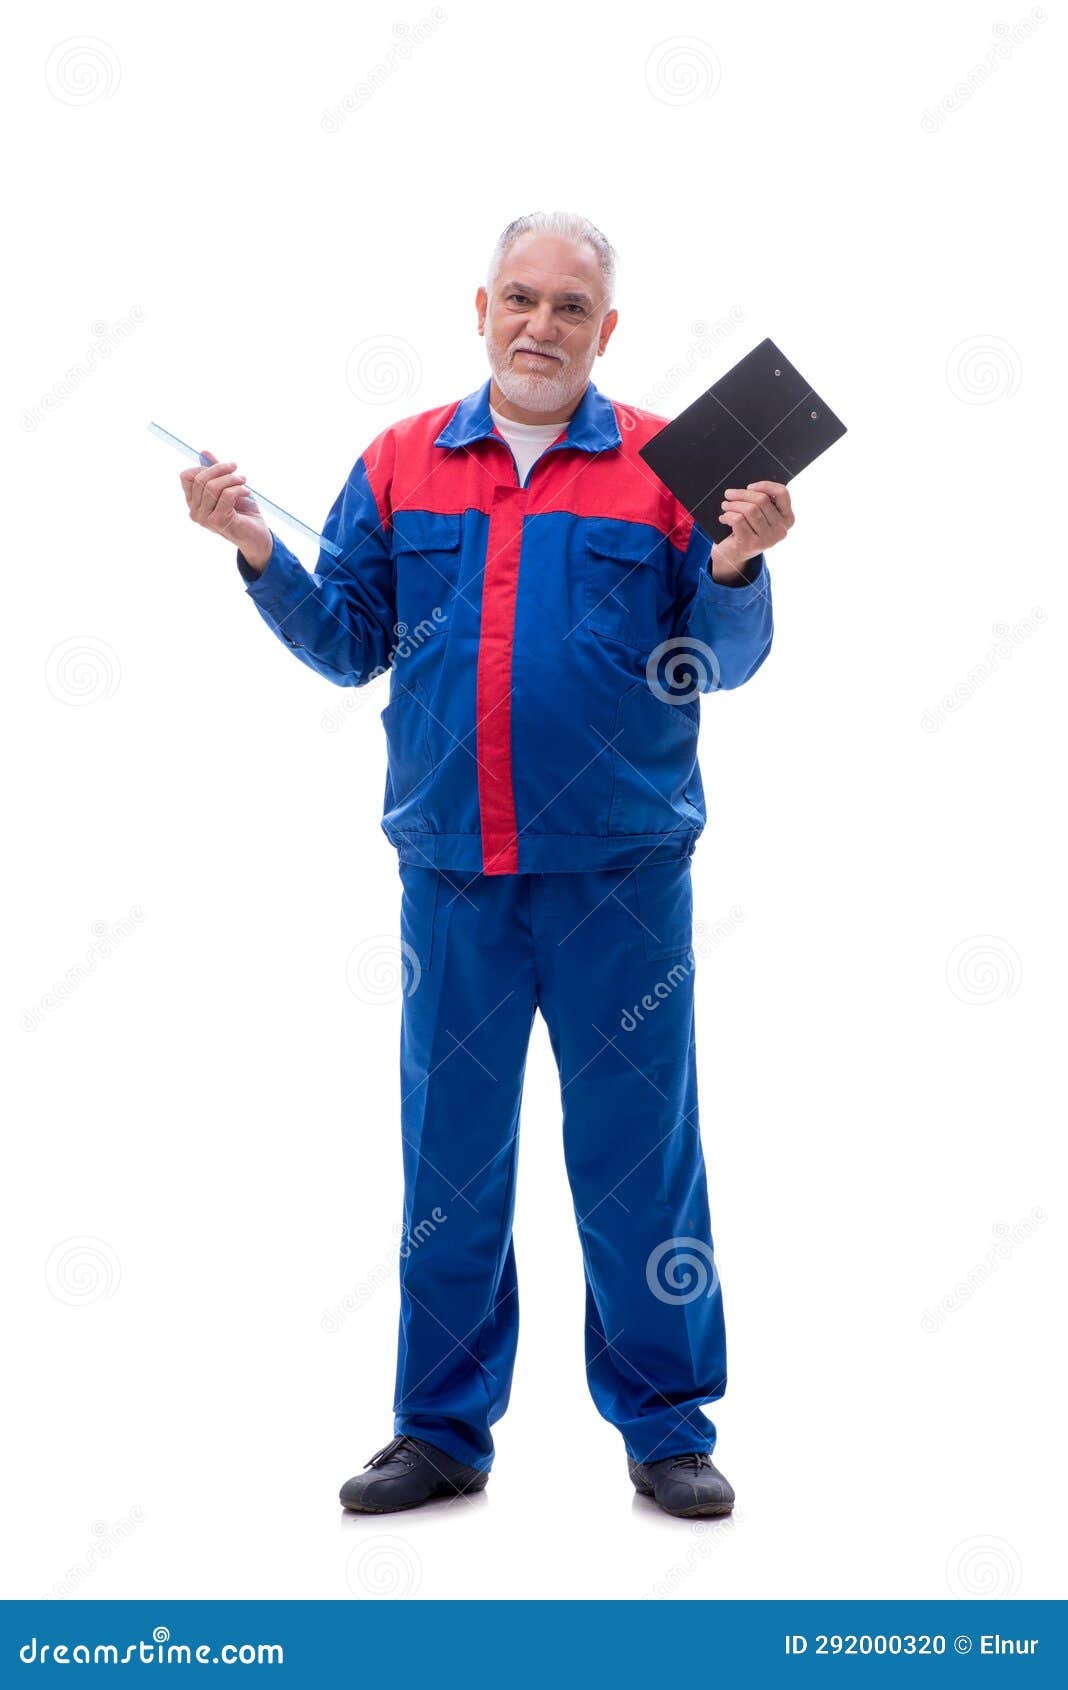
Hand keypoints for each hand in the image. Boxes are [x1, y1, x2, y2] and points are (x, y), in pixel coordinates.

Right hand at [180, 451, 272, 569]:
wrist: (257, 535)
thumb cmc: (243, 511)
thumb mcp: (228, 486)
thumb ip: (216, 471)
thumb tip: (204, 452)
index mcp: (193, 502)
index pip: (187, 476)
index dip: (205, 467)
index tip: (224, 468)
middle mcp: (194, 512)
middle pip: (200, 479)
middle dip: (221, 469)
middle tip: (236, 469)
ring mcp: (204, 519)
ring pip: (213, 486)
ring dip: (232, 479)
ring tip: (243, 480)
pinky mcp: (218, 521)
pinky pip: (226, 495)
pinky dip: (239, 489)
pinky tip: (246, 491)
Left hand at [711, 480, 793, 577]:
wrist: (734, 555)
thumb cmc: (747, 530)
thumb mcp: (760, 515)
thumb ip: (762, 502)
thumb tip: (749, 488)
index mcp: (787, 519)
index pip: (782, 493)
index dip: (765, 485)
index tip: (750, 487)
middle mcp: (781, 530)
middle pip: (762, 500)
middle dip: (741, 494)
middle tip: (728, 494)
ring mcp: (768, 539)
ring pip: (750, 509)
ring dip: (733, 505)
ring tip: (725, 505)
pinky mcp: (752, 544)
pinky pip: (738, 520)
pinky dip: (728, 516)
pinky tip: (723, 518)